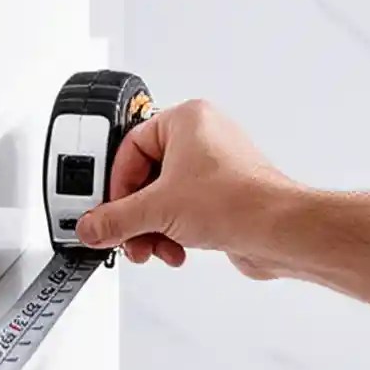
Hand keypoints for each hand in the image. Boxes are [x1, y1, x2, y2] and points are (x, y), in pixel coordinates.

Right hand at [75, 99, 306, 278]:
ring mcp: (214, 168)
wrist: (279, 232)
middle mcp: (201, 138)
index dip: (115, 185)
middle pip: (145, 177)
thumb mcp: (157, 210)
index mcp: (186, 120)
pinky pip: (183, 211)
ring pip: (163, 198)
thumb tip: (90, 227)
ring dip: (152, 229)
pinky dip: (173, 232)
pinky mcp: (223, 196)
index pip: (129, 148)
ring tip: (151, 248)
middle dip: (134, 215)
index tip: (105, 211)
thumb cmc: (237, 201)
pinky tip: (176, 250)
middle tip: (124, 234)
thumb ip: (115, 220)